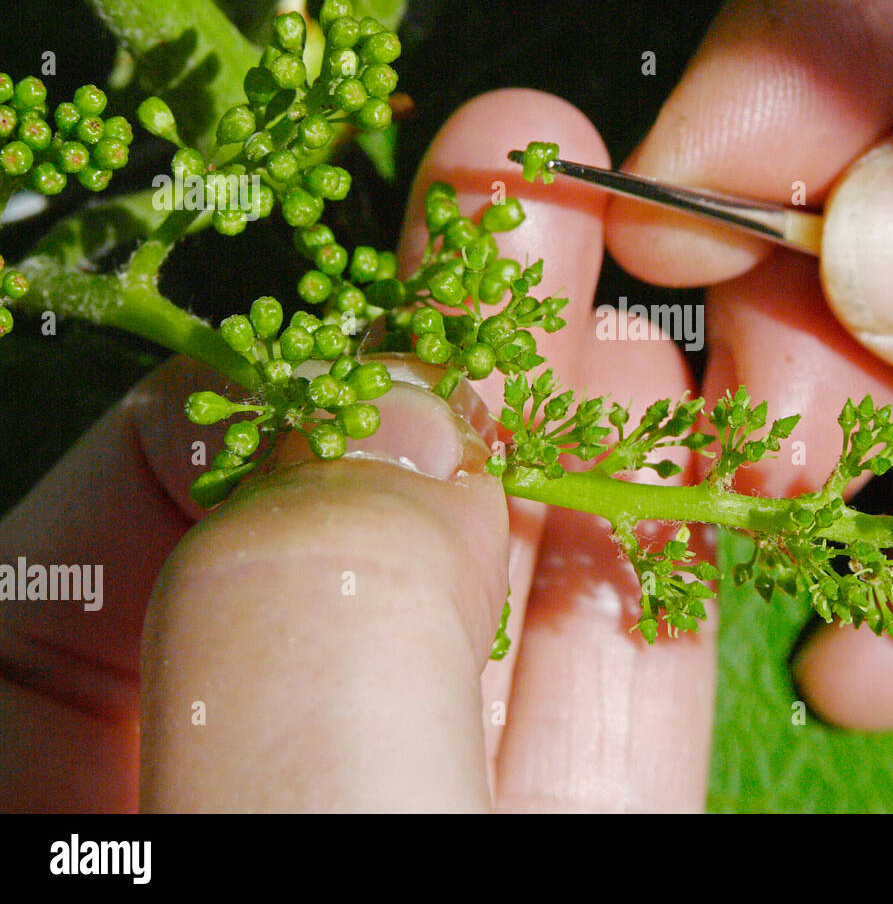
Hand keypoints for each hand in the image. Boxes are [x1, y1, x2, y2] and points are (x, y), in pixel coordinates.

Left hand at [0, 90, 712, 812]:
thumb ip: (316, 599)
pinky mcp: (552, 853)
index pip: (156, 484)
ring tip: (651, 292)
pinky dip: (655, 591)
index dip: (307, 347)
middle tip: (543, 181)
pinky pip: (602, 718)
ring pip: (500, 610)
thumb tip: (417, 406)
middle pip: (358, 519)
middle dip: (469, 350)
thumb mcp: (278, 803)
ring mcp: (409, 814)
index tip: (439, 229)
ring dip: (587, 445)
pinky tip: (701, 466)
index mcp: (51, 755)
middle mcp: (237, 761)